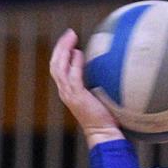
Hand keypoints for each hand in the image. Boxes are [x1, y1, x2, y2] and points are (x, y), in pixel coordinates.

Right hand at [48, 28, 125, 146]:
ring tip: (70, 37)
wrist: (104, 134)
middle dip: (60, 47)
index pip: (59, 69)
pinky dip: (74, 63)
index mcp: (68, 91)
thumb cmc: (106, 118)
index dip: (62, 53)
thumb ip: (101, 82)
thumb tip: (112, 66)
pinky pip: (72, 76)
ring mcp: (69, 94)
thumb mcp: (101, 96)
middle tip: (69, 34)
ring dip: (63, 50)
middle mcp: (65, 91)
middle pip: (55, 64)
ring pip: (59, 67)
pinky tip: (80, 53)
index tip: (71, 41)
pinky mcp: (76, 96)